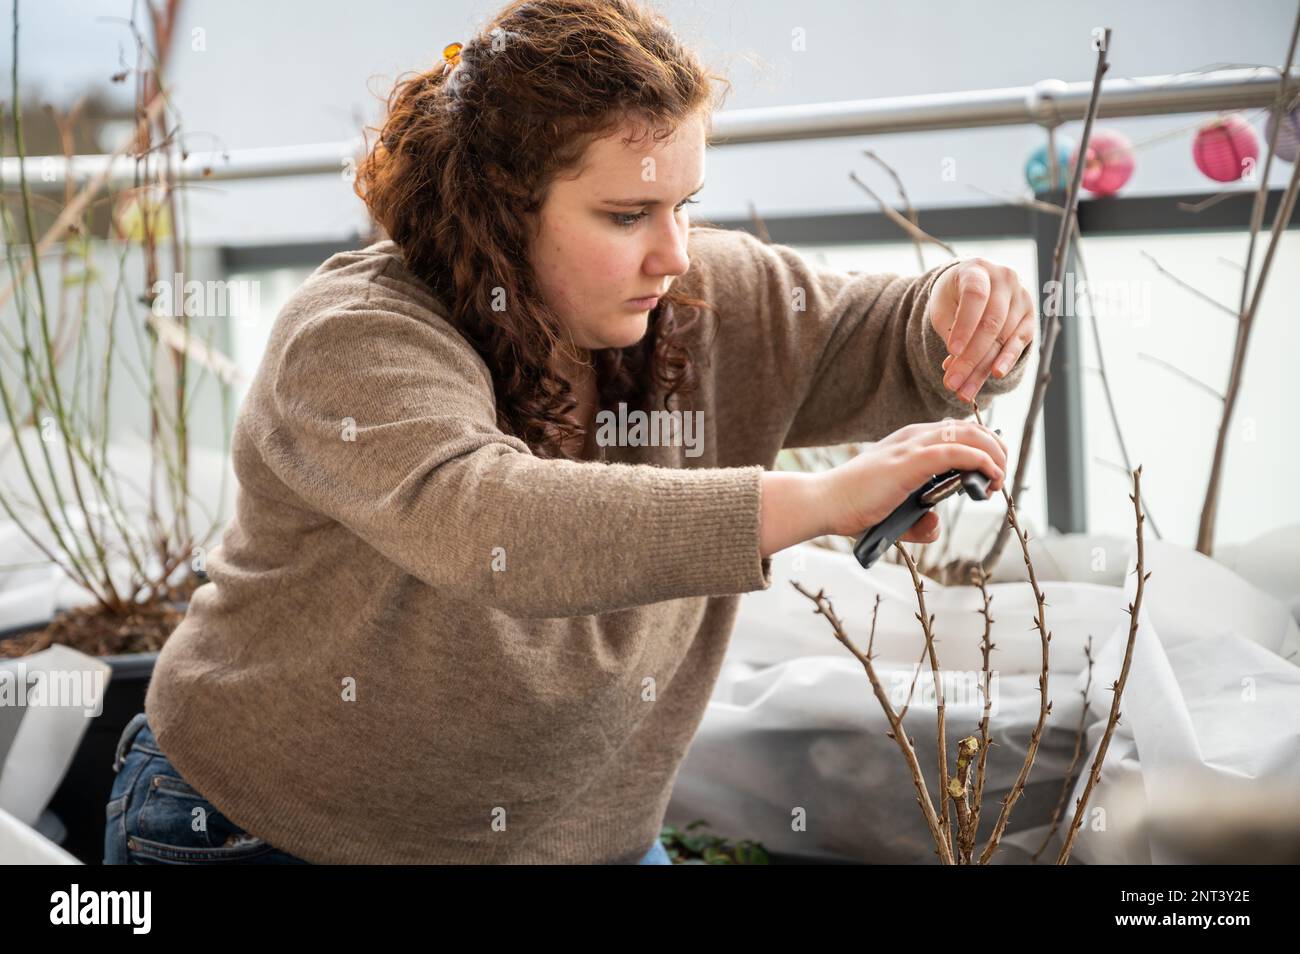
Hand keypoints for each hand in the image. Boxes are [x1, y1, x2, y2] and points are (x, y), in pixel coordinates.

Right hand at [815, 420, 1007, 537]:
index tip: (988, 476)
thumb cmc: (853, 506)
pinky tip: (988, 480)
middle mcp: (913, 436)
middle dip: (995, 449)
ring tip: (996, 480)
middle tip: (998, 478)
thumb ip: (918, 523)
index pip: (957, 431)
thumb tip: (936, 525)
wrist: (825, 502)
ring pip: (970, 435)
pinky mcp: (911, 462)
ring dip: (993, 455)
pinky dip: (981, 462)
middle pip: (971, 428)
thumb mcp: (893, 515)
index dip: (982, 448)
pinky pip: (957, 453)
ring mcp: (912, 446)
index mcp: (909, 441)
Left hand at [929, 258, 1036, 402]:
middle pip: (991, 323)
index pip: (975, 296)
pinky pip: (1020, 342)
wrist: (975, 283)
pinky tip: (994, 375)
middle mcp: (1005, 279)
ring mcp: (1022, 296)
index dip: (965, 325)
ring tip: (963, 390)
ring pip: (1003, 338)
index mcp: (977, 269)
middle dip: (970, 358)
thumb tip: (956, 364)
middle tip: (952, 384)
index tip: (951, 352)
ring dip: (982, 368)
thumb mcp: (942, 306)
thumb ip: (949, 330)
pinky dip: (1006, 360)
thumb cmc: (954, 296)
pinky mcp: (1030, 315)